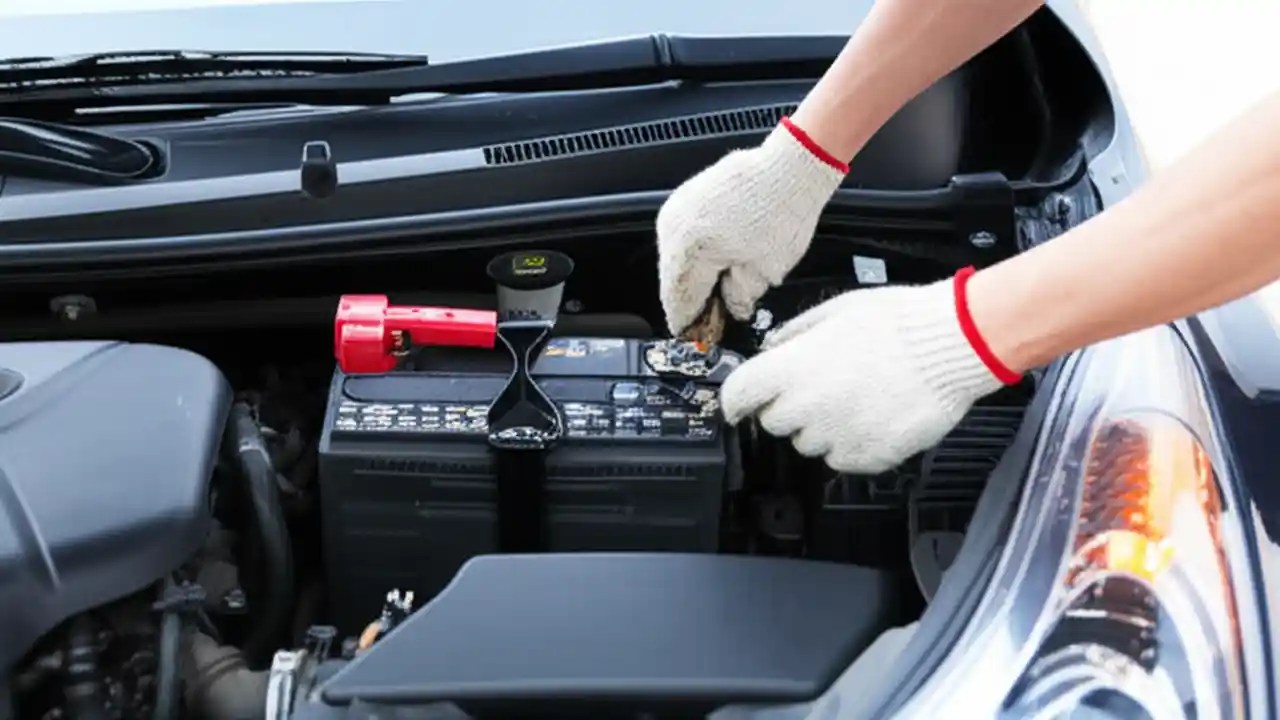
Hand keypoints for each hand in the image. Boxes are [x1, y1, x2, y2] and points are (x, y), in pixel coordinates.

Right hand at [656, 118, 847, 336]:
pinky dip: (696, 253)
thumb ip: (739, 299)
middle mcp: (675, 227)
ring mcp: (678, 208)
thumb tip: (730, 309)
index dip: (690, 324)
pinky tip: (718, 261)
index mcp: (689, 251)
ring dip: (693, 276)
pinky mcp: (687, 196)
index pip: (679, 301)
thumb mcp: (765, 272)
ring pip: (676, 258)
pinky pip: (682, 236)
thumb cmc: (783, 212)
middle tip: (712, 317)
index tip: (698, 335)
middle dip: (692, 300)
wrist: (792, 166)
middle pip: (673, 280)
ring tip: (719, 289)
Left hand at [719, 270, 1019, 473]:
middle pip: (773, 422)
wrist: (953, 346)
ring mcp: (836, 437)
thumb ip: (793, 334)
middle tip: (821, 385)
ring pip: (808, 443)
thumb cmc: (898, 323)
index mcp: (790, 369)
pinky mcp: (865, 457)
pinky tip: (873, 414)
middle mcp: (806, 408)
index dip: (737, 399)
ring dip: (821, 426)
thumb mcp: (834, 310)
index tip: (743, 401)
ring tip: (855, 396)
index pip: (737, 395)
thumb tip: (772, 347)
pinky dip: (851, 442)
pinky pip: (842, 458)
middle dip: (788, 407)